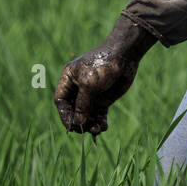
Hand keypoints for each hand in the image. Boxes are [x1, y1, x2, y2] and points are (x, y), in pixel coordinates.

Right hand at [54, 12, 155, 136]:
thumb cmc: (102, 65)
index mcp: (69, 79)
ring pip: (86, 114)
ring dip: (90, 124)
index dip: (64, 115)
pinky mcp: (103, 98)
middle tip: (86, 130)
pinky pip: (98, 113)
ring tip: (97, 130)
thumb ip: (82, 105)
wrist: (125, 55)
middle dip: (79, 121)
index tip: (71, 127)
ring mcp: (91, 94)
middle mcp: (78, 88)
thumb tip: (78, 124)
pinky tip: (103, 127)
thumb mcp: (88, 84)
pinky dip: (100, 121)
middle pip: (73, 110)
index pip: (61, 101)